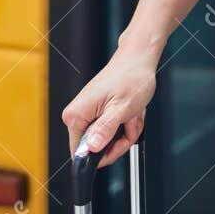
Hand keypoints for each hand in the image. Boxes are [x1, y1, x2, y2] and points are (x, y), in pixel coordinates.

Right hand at [61, 50, 157, 170]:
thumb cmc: (131, 76)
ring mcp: (88, 114)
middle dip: (120, 139)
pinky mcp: (97, 113)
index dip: (103, 154)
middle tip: (130, 121)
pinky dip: (126, 124)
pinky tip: (131, 112)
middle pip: (97, 148)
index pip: (80, 154)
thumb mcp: (121, 108)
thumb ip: (105, 130)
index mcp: (76, 115)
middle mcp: (78, 115)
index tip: (119, 143)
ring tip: (133, 114)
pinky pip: (112, 130)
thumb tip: (91, 148)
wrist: (138, 58)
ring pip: (108, 140)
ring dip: (126, 130)